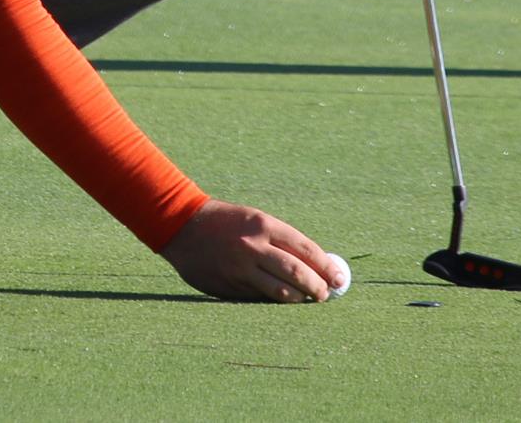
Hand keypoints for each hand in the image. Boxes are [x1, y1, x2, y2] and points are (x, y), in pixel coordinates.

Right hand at [159, 198, 346, 302]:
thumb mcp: (255, 220)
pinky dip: (271, 300)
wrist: (181, 225)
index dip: (326, 267)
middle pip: (297, 273)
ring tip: (306, 300)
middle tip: (326, 294)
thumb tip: (316, 263)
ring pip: (280, 291)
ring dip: (298, 298)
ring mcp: (240, 269)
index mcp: (264, 225)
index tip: (339, 277)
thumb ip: (281, 241)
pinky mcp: (228, 286)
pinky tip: (277, 299)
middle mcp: (254, 247)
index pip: (306, 249)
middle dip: (318, 287)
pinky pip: (257, 298)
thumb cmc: (226, 222)